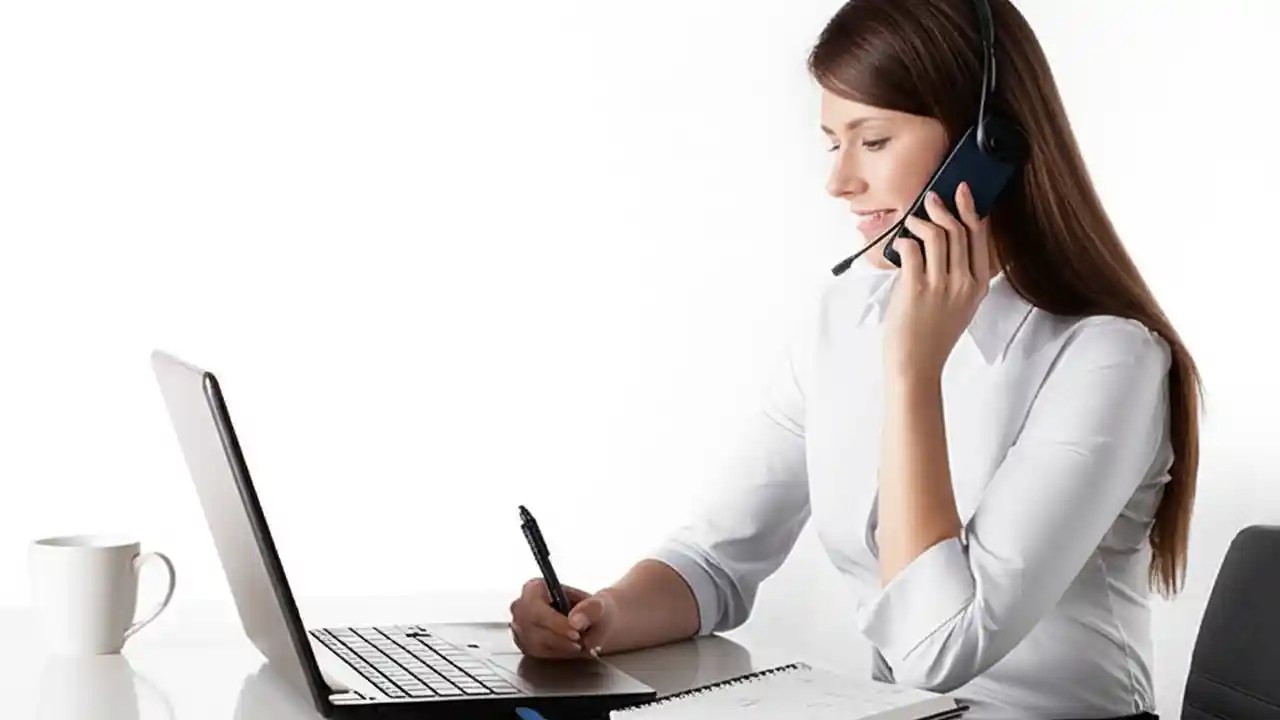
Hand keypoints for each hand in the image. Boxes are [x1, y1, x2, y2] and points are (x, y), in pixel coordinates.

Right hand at [508, 578, 615, 658]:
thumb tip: (575, 620)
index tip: (575, 633)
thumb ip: (590, 610)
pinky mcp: (524, 644)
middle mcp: (521, 607)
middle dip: (557, 638)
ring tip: (578, 645)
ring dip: (559, 648)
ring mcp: (520, 627)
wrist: (595, 622)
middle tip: (579, 643)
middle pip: (531, 627)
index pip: (536, 608)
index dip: (555, 623)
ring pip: (534, 643)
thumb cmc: (592, 610)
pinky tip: (569, 649)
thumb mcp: (599, 605)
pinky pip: (536, 654)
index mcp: (534, 588)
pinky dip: (556, 654)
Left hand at [883, 181, 994, 380]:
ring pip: (937, 235)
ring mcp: (942, 285)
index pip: (980, 238)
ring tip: (911, 220)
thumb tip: (945, 244)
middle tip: (932, 197)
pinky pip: (912, 250)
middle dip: (944, 208)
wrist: (916, 365)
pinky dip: (905, 241)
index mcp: (979, 286)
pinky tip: (900, 244)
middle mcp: (964, 283)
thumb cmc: (932, 337)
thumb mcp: (960, 307)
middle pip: (959, 231)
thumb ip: (960, 278)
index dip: (972, 211)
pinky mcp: (917, 288)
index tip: (964, 193)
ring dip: (921, 221)